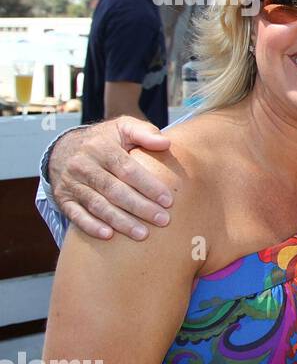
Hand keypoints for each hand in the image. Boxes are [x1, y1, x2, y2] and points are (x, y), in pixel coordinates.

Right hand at [49, 118, 172, 240]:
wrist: (64, 148)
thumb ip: (145, 132)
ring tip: (143, 234)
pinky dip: (90, 226)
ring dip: (120, 221)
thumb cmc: (105, 140)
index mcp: (100, 147)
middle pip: (113, 190)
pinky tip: (108, 236)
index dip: (148, 185)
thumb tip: (165, 142)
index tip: (168, 200)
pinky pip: (75, 215)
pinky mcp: (63, 198)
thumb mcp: (123, 128)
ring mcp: (71, 183)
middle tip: (163, 220)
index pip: (127, 169)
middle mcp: (83, 165)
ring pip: (97, 205)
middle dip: (139, 207)